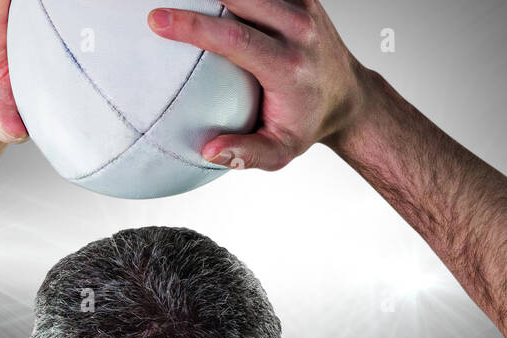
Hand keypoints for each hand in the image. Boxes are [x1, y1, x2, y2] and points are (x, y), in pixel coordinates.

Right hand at [149, 0, 364, 170]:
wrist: (348, 98)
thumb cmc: (306, 125)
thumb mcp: (281, 151)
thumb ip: (246, 154)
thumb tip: (210, 151)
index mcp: (288, 67)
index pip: (234, 37)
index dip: (194, 25)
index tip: (158, 21)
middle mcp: (299, 30)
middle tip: (161, 2)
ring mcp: (303, 7)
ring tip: (184, 1)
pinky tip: (213, 1)